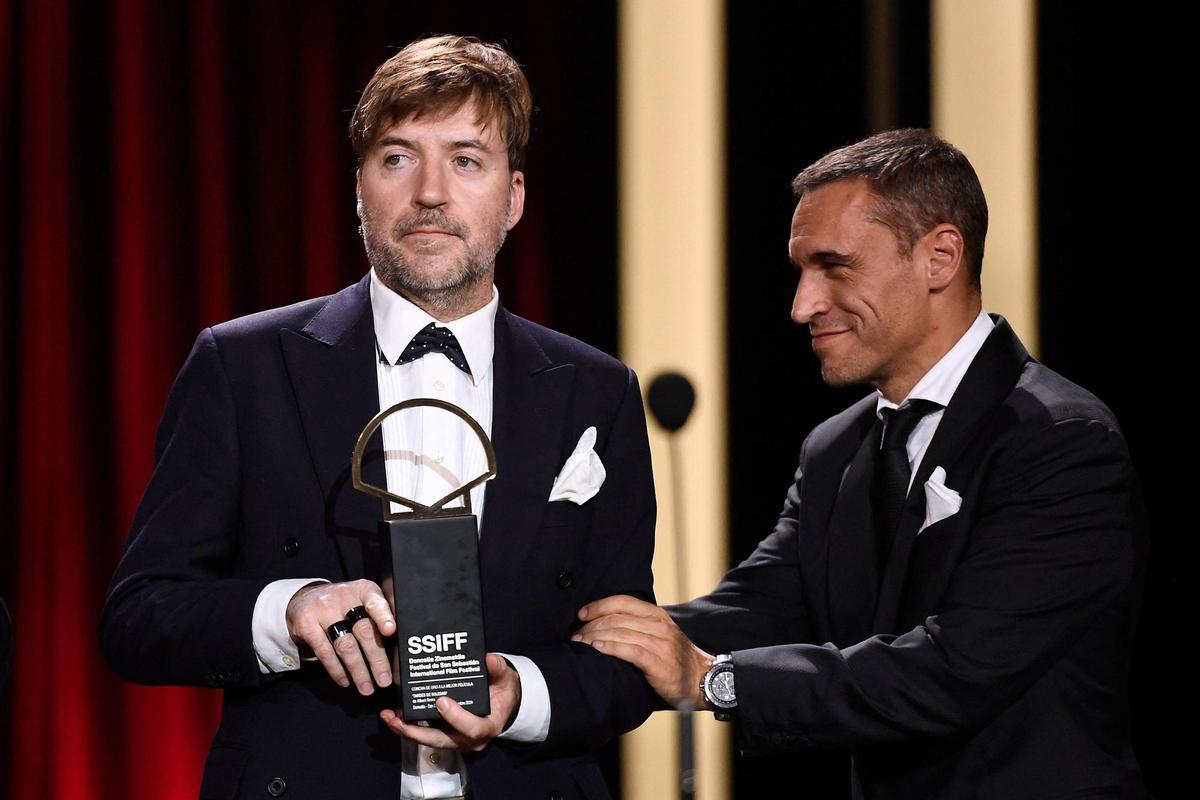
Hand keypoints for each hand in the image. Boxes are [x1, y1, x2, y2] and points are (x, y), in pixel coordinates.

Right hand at [285, 579, 394, 694]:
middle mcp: (343, 597)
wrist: (305, 599)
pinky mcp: (307, 625)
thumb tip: (398, 642)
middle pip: (363, 630)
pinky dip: (337, 669)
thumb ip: (379, 614)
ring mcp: (323, 611)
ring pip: (345, 645)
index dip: (384, 616)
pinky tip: (345, 680)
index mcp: (363, 590)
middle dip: (376, 659)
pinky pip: (325, 652)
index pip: (375, 602)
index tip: (391, 631)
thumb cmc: (343, 604)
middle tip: (384, 679)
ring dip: (358, 670)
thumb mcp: (361, 599)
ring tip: (366, 687)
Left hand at [380, 653, 521, 750]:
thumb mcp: (505, 678)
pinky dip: (410, 726)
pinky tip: (394, 715)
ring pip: (430, 740)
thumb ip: (498, 669)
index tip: (441, 701)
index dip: (456, 717)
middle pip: (442, 741)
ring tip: (388, 717)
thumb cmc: (502, 690)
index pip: (472, 729)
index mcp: (488, 726)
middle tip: (397, 718)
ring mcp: (456, 739)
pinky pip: (426, 734)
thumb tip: (489, 659)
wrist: (501, 703)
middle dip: (417, 732)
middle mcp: (469, 739)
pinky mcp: (445, 734)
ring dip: (407, 731)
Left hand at [573, 594, 712, 709]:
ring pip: (619, 632)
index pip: (622, 601)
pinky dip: (610, 648)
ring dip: (594, 637)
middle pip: (616, 618)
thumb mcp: (661, 634)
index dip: (598, 606)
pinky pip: (629, 650)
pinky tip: (596, 649)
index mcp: (656, 615)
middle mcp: (658, 625)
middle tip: (575, 636)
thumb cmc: (676, 659)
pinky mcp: (658, 662)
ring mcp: (659, 643)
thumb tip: (607, 623)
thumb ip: (639, 626)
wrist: (702, 679)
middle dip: (591, 625)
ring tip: (579, 644)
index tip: (582, 614)